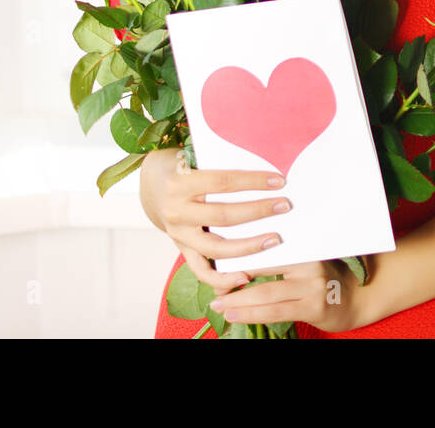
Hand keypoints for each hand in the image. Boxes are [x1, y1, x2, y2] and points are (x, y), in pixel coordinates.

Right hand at [139, 147, 291, 297]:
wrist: (150, 185)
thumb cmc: (180, 165)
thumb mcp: (192, 156)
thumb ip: (219, 163)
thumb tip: (263, 164)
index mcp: (180, 183)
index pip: (223, 182)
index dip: (252, 181)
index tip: (279, 181)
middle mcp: (177, 211)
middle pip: (223, 215)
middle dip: (258, 211)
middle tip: (284, 206)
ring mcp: (178, 234)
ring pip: (216, 247)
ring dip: (249, 246)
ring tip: (274, 239)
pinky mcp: (182, 249)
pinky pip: (201, 270)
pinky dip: (223, 279)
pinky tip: (245, 276)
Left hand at [208, 258, 367, 333]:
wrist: (358, 298)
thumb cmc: (326, 279)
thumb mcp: (306, 262)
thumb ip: (282, 258)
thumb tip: (240, 259)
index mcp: (304, 248)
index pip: (265, 250)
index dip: (239, 259)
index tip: (218, 266)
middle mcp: (309, 264)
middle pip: (262, 271)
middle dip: (234, 281)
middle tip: (214, 288)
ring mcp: (312, 286)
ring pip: (265, 294)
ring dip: (237, 301)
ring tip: (218, 305)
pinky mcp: (313, 307)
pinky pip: (275, 312)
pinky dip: (250, 314)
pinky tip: (234, 316)